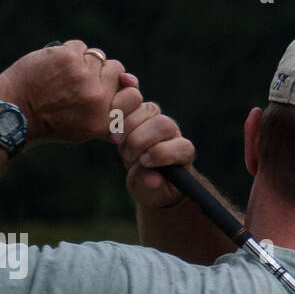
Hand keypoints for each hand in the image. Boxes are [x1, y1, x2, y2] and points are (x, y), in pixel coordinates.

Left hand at [0, 40, 127, 144]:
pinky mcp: (68, 59)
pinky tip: (55, 65)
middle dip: (102, 71)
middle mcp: (98, 99)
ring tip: (65, 74)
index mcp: (106, 120)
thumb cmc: (49, 122)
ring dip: (83, 61)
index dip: (123, 88)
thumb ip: (109, 114)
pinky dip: (68, 52)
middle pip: (117, 69)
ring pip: (97, 56)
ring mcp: (84, 77)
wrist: (15, 113)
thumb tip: (130, 84)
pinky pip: (79, 46)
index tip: (108, 89)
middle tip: (81, 80)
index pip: (134, 94)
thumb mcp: (85, 130)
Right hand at [110, 81, 195, 207]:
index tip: (145, 162)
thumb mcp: (152, 193)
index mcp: (183, 154)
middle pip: (162, 124)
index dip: (163, 152)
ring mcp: (156, 119)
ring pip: (147, 110)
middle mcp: (172, 133)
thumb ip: (152, 186)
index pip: (182, 147)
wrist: (146, 178)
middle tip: (128, 156)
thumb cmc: (153, 188)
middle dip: (141, 139)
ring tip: (119, 145)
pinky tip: (111, 123)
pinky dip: (118, 109)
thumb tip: (152, 180)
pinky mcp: (138, 111)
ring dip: (127, 127)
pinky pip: (131, 100)